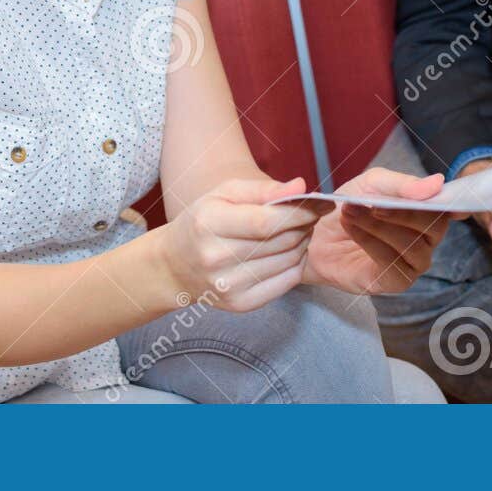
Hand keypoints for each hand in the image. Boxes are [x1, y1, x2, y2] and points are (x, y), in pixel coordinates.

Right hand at [160, 177, 330, 312]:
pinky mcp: (240, 304)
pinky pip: (286, 283)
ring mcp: (228, 286)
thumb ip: (263, 189)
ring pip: (287, 261)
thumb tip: (301, 186)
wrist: (175, 266)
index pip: (266, 221)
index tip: (316, 204)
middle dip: (304, 225)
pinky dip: (297, 264)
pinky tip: (291, 251)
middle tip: (310, 215)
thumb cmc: (203, 222)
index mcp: (209, 224)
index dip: (298, 213)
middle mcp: (216, 258)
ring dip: (303, 243)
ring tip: (299, 231)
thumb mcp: (224, 194)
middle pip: (279, 242)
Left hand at [302, 168, 449, 294]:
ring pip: (412, 245)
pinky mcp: (396, 282)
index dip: (452, 204)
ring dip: (378, 226)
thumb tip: (438, 183)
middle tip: (368, 202)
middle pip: (434, 227)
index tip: (444, 197)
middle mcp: (426, 239)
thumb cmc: (349, 206)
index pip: (447, 209)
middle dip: (400, 212)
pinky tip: (352, 229)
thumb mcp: (371, 184)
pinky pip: (394, 264)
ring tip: (349, 212)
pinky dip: (371, 242)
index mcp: (425, 212)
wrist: (316, 235)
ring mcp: (414, 263)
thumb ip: (402, 183)